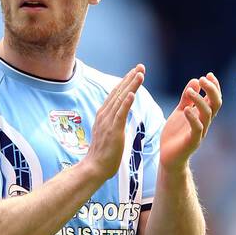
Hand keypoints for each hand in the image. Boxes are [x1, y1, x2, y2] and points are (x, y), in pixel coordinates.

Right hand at [83, 64, 144, 181]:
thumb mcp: (108, 134)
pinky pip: (120, 114)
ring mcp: (108, 122)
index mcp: (103, 115)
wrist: (94, 168)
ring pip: (121, 99)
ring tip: (140, 74)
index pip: (116, 95)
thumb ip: (113, 123)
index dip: (125, 82)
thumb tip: (119, 117)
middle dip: (130, 78)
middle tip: (140, 66)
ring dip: (131, 85)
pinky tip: (133, 93)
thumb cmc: (103, 155)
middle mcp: (104, 115)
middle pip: (119, 92)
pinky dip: (127, 103)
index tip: (135, 72)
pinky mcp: (113, 130)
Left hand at [160, 73, 220, 171]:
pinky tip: (186, 109)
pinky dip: (193, 118)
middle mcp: (204, 122)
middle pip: (216, 104)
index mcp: (202, 115)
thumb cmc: (175, 134)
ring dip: (199, 100)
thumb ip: (187, 98)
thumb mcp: (179, 112)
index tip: (208, 75)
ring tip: (190, 91)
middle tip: (203, 79)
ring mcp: (200, 132)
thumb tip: (195, 80)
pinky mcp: (192, 141)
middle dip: (212, 90)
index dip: (214, 86)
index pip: (214, 98)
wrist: (168, 157)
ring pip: (207, 114)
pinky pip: (197, 128)